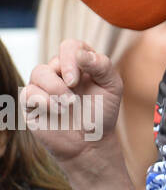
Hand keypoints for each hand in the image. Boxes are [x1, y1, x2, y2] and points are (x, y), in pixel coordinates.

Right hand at [21, 39, 122, 172]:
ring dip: (55, 88)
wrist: (90, 143)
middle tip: (74, 87)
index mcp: (80, 64)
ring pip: (38, 72)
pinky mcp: (31, 103)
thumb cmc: (102, 113)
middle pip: (54, 59)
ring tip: (69, 104)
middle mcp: (60, 72)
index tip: (79, 75)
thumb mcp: (112, 86)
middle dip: (65, 71)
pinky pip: (28, 92)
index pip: (70, 46)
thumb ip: (101, 65)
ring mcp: (44, 87)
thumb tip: (80, 53)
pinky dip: (43, 100)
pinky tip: (56, 111)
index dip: (72, 56)